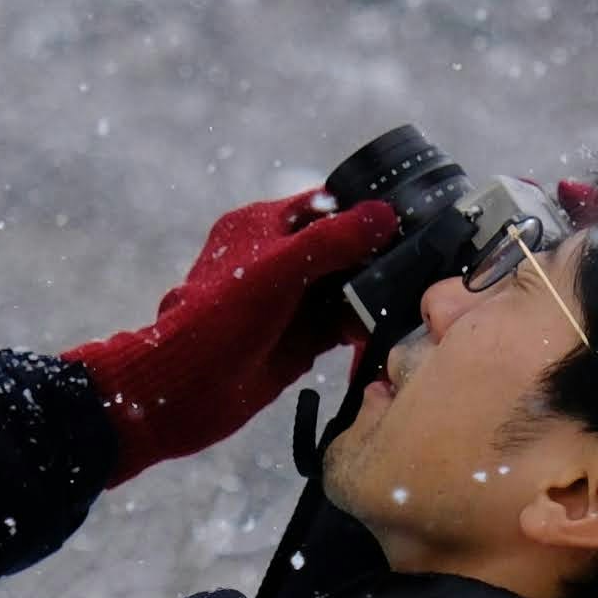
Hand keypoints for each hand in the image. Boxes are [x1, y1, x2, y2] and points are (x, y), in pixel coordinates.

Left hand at [66, 189, 401, 481]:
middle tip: (413, 262)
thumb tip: (384, 214)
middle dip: (373, 257)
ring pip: (343, 288)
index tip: (403, 220)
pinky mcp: (298, 340)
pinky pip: (340, 326)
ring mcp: (288, 302)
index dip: (361, 212)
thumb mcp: (279, 267)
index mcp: (260, 226)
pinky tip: (383, 329)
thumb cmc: (217, 320)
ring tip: (402, 298)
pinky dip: (362, 326)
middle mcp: (276, 260)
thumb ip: (332, 240)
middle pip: (340, 248)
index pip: (324, 206)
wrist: (184, 391)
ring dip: (370, 293)